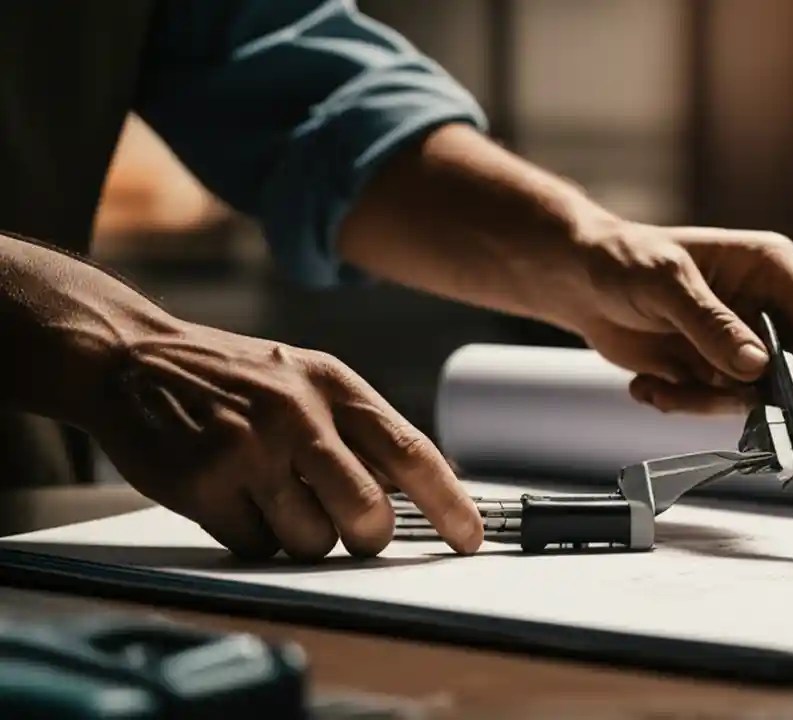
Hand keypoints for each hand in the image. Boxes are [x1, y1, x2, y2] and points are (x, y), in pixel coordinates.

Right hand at [89, 320, 481, 560]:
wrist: (131, 358)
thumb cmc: (233, 378)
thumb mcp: (304, 377)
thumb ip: (357, 428)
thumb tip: (419, 493)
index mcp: (333, 384)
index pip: (411, 451)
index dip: (449, 502)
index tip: (470, 537)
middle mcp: (298, 415)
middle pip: (368, 516)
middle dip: (366, 538)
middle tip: (350, 530)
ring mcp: (249, 451)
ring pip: (313, 542)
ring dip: (302, 537)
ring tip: (273, 494)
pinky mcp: (204, 485)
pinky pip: (258, 547)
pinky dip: (254, 537)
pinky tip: (234, 497)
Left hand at [335, 125, 792, 414]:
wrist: (578, 281)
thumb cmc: (622, 261)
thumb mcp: (666, 285)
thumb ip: (710, 325)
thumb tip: (756, 367)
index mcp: (773, 270)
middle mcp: (766, 308)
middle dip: (758, 400)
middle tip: (712, 404)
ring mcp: (741, 344)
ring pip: (752, 400)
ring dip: (705, 403)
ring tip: (658, 384)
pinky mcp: (713, 370)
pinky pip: (715, 407)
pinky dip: (682, 405)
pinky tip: (646, 384)